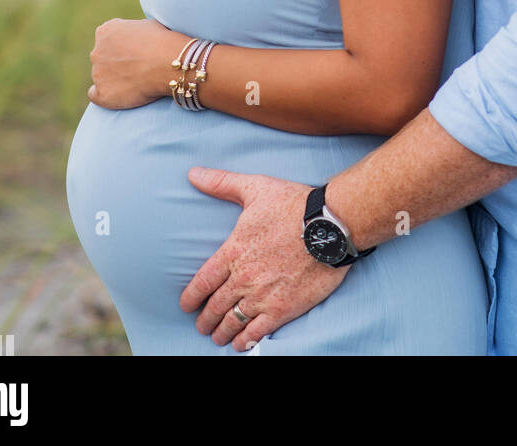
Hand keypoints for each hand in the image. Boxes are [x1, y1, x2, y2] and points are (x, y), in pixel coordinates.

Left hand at [88, 17, 181, 108]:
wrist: (168, 62)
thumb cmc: (162, 41)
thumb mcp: (144, 25)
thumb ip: (131, 33)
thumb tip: (134, 40)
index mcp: (105, 32)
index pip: (106, 40)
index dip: (121, 47)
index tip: (133, 53)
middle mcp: (97, 52)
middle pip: (102, 58)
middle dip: (115, 63)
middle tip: (136, 68)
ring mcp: (97, 73)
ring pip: (101, 77)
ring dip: (113, 79)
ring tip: (136, 81)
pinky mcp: (102, 93)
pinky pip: (96, 95)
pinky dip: (105, 95)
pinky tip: (118, 94)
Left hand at [180, 169, 350, 350]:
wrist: (330, 225)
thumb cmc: (293, 204)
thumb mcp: (255, 188)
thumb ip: (222, 183)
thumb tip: (193, 174)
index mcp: (233, 251)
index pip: (202, 282)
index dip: (190, 297)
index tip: (186, 305)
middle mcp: (243, 277)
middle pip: (215, 306)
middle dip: (205, 319)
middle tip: (202, 325)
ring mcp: (262, 295)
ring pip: (232, 322)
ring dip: (221, 332)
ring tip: (218, 336)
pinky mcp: (283, 309)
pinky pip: (256, 332)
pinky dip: (244, 341)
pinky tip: (240, 343)